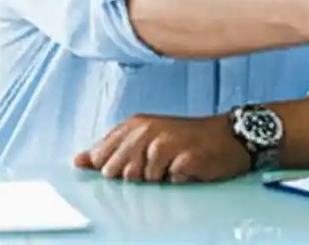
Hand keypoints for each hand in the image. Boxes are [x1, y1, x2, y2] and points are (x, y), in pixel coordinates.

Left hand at [74, 113, 249, 183]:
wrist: (230, 136)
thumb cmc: (187, 139)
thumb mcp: (146, 139)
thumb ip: (112, 150)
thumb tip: (79, 161)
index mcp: (134, 125)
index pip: (102, 157)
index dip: (115, 169)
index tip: (134, 165)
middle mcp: (147, 130)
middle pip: (118, 172)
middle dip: (134, 177)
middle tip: (157, 166)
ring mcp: (166, 143)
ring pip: (141, 180)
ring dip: (157, 180)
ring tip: (173, 165)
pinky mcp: (184, 158)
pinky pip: (169, 183)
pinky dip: (178, 181)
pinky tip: (187, 168)